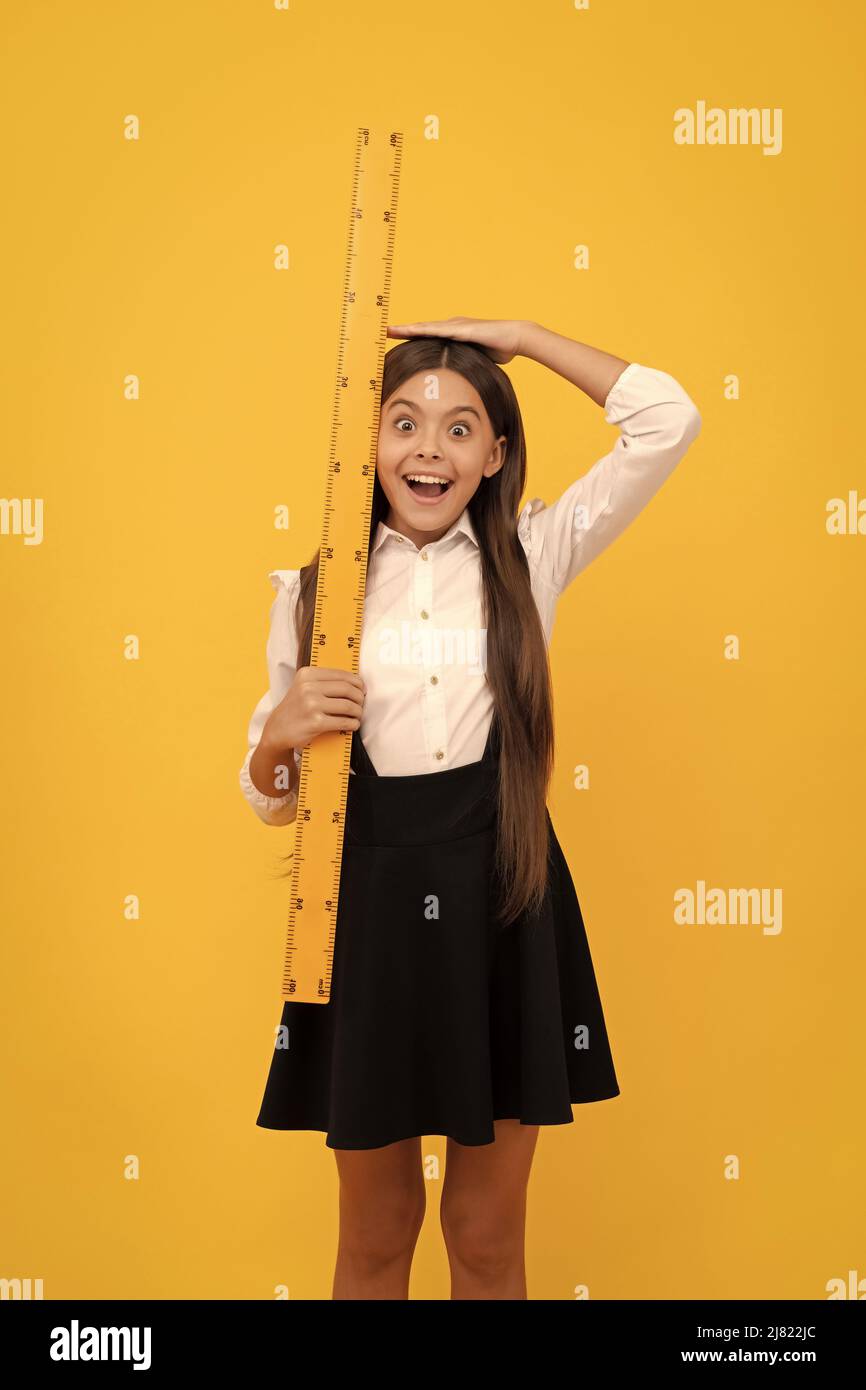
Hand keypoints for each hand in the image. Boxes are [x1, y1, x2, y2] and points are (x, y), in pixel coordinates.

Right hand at [261, 666, 365, 755]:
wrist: (277, 729)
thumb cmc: (296, 707)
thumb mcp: (304, 686)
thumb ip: (325, 681)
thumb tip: (357, 682)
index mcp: (307, 674)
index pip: (342, 675)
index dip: (358, 683)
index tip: (362, 690)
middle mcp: (308, 687)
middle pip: (348, 689)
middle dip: (360, 698)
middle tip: (361, 704)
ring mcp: (312, 705)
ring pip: (348, 706)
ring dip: (358, 712)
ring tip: (357, 715)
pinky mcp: (316, 722)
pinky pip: (344, 722)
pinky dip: (353, 724)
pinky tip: (352, 725)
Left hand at [386, 316, 530, 364]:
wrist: (515, 337)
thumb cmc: (499, 349)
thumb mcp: (476, 359)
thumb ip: (465, 365)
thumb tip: (460, 380)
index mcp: (453, 333)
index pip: (427, 336)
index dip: (411, 337)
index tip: (394, 340)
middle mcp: (451, 326)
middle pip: (422, 329)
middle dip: (403, 331)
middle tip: (384, 332)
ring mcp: (455, 326)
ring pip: (425, 327)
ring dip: (407, 328)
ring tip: (390, 330)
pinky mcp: (460, 328)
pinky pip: (437, 330)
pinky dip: (422, 329)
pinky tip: (409, 329)